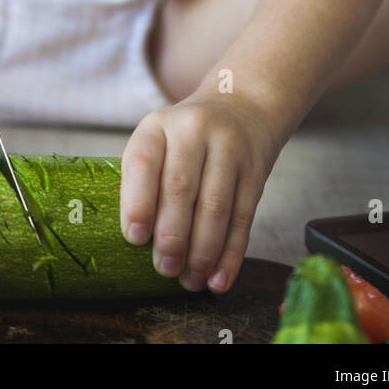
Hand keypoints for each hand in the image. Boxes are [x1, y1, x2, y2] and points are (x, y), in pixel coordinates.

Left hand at [119, 90, 286, 293]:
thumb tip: (132, 236)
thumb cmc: (186, 137)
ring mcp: (229, 149)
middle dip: (172, 236)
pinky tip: (218, 280)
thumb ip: (140, 178)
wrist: (242, 106)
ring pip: (216, 208)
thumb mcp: (157, 140)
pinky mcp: (256, 172)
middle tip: (164, 269)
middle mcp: (194, 131)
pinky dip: (230, 256)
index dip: (138, 202)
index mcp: (159, 124)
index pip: (144, 161)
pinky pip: (243, 219)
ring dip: (202, 252)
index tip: (134, 239)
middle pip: (182, 188)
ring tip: (189, 281)